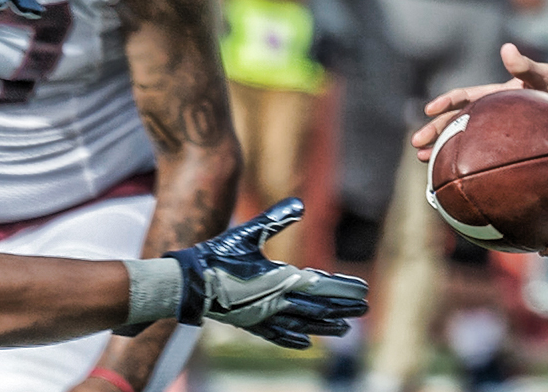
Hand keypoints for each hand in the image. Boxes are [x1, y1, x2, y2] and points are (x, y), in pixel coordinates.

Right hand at [165, 198, 368, 348]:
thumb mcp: (247, 233)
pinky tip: (305, 343)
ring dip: (323, 326)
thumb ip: (275, 218)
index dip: (343, 289)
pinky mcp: (248, 323)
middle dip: (341, 309)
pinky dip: (293, 339)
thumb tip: (300, 203)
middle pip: (316, 308)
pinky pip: (276, 335)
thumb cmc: (215, 255)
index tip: (363, 291)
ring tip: (344, 329)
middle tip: (364, 309)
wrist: (184, 284)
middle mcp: (273, 303)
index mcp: (278, 281)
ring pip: (300, 325)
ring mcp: (261, 317)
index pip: (320, 286)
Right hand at [411, 43, 547, 161]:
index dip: (446, 103)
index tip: (428, 110)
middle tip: (417, 146)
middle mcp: (491, 112)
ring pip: (463, 139)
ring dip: (442, 148)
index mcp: (496, 95)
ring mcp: (497, 130)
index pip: (465, 97)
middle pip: (456, 121)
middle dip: (434, 131)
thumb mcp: (546, 75)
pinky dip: (468, 165)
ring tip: (423, 161)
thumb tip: (507, 48)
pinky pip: (483, 155)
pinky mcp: (506, 145)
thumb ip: (527, 65)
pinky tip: (460, 181)